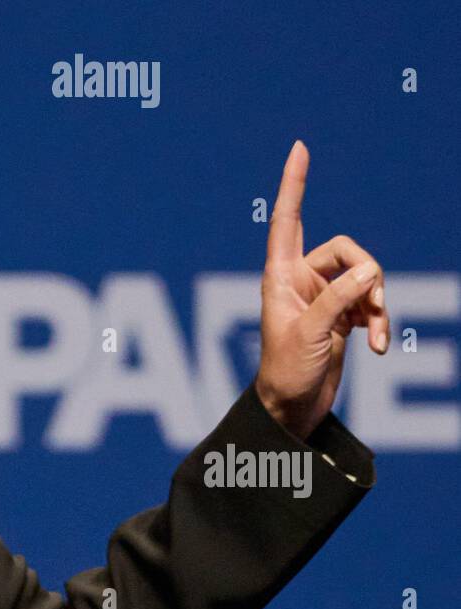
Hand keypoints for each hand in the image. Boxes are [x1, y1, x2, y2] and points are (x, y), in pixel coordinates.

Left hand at [255, 140, 388, 440]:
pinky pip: (371, 303)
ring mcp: (322, 297)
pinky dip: (379, 321)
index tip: (300, 148)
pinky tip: (377, 346)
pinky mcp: (341, 315)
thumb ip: (339, 299)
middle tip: (373, 304)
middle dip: (368, 275)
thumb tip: (369, 273)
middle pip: (348, 251)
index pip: (288, 221)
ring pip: (366, 278)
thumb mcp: (311, 333)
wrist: (292, 408)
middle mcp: (300, 281)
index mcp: (280, 278)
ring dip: (378, 305)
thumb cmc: (287, 373)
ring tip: (374, 335)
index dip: (294, 185)